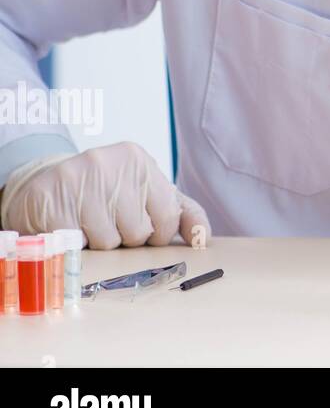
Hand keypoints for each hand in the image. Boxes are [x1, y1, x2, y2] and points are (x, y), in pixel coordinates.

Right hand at [0, 142, 210, 249]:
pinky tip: (71, 226)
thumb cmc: (108, 192)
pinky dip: (75, 245)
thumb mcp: (148, 193)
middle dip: (126, 238)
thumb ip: (182, 212)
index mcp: (140, 161)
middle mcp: (111, 164)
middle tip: (110, 222)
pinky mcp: (50, 201)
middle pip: (137, 232)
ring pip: (107, 243)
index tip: (143, 226)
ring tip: (90, 223)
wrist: (48, 182)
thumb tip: (204, 238)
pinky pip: (76, 245)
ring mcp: (78, 180)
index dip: (157, 233)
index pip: (168, 215)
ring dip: (100, 243)